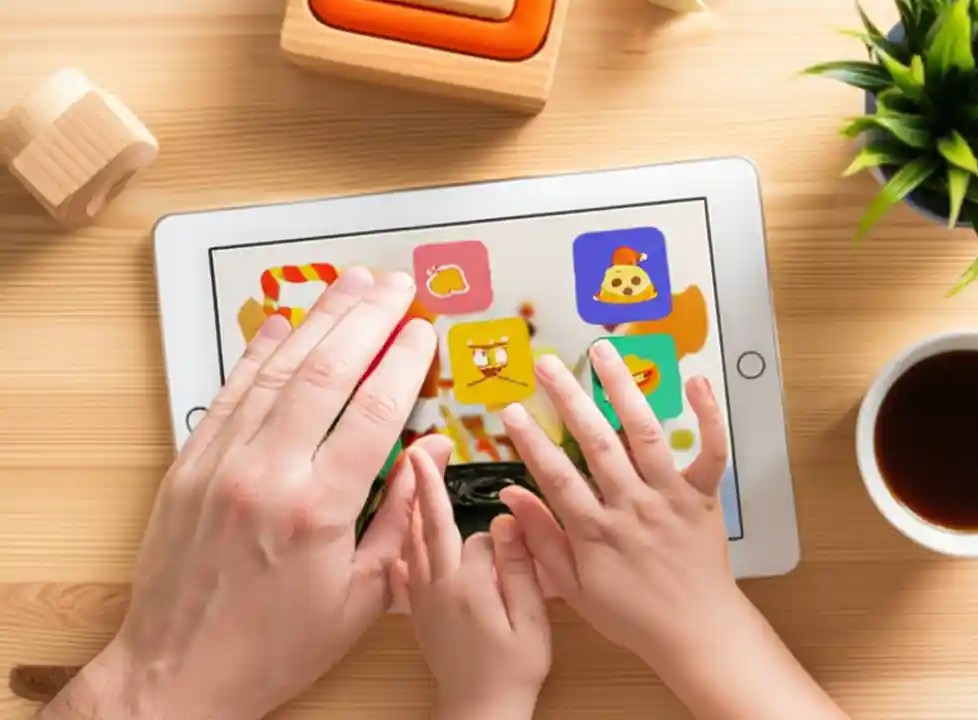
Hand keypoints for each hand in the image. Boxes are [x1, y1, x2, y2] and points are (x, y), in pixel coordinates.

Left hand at [43, 268, 440, 719]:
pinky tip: (283, 321)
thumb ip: (402, 516)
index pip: (372, 412)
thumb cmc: (277, 644)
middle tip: (398, 286)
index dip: (404, 363)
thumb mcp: (364, 596)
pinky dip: (260, 351)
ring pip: (277, 371)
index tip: (424, 331)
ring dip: (319, 320)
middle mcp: (267, 475)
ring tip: (352, 284)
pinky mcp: (190, 465)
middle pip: (326, 374)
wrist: (181, 673)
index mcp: (317, 511)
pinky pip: (231, 392)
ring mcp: (221, 464)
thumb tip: (433, 454)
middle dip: (368, 320)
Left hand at [392, 449, 550, 719]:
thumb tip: (507, 520)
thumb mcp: (530, 618)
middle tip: (415, 452)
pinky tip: (401, 537)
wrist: (480, 711)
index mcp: (463, 584)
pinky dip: (401, 546)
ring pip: (409, 544)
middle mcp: (434, 587)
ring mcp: (421, 600)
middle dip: (421, 486)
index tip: (450, 470)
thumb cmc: (512, 670)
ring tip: (404, 479)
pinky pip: (401, 570)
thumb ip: (518, 566)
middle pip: (425, 526)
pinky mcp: (417, 613)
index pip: (463, 529)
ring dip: (408, 510)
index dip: (464, 504)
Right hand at [497, 341, 740, 666]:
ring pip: (645, 434)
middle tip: (548, 364)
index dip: (531, 441)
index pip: (556, 476)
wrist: (695, 632)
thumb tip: (511, 498)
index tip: (512, 410)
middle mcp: (632, 507)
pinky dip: (706, 415)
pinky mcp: (703, 496)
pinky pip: (710, 451)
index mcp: (596, 533)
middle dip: (568, 400)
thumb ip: (542, 540)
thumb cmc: (633, 615)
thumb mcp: (574, 589)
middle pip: (596, 444)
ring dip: (623, 390)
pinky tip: (695, 381)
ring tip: (605, 353)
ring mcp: (670, 498)